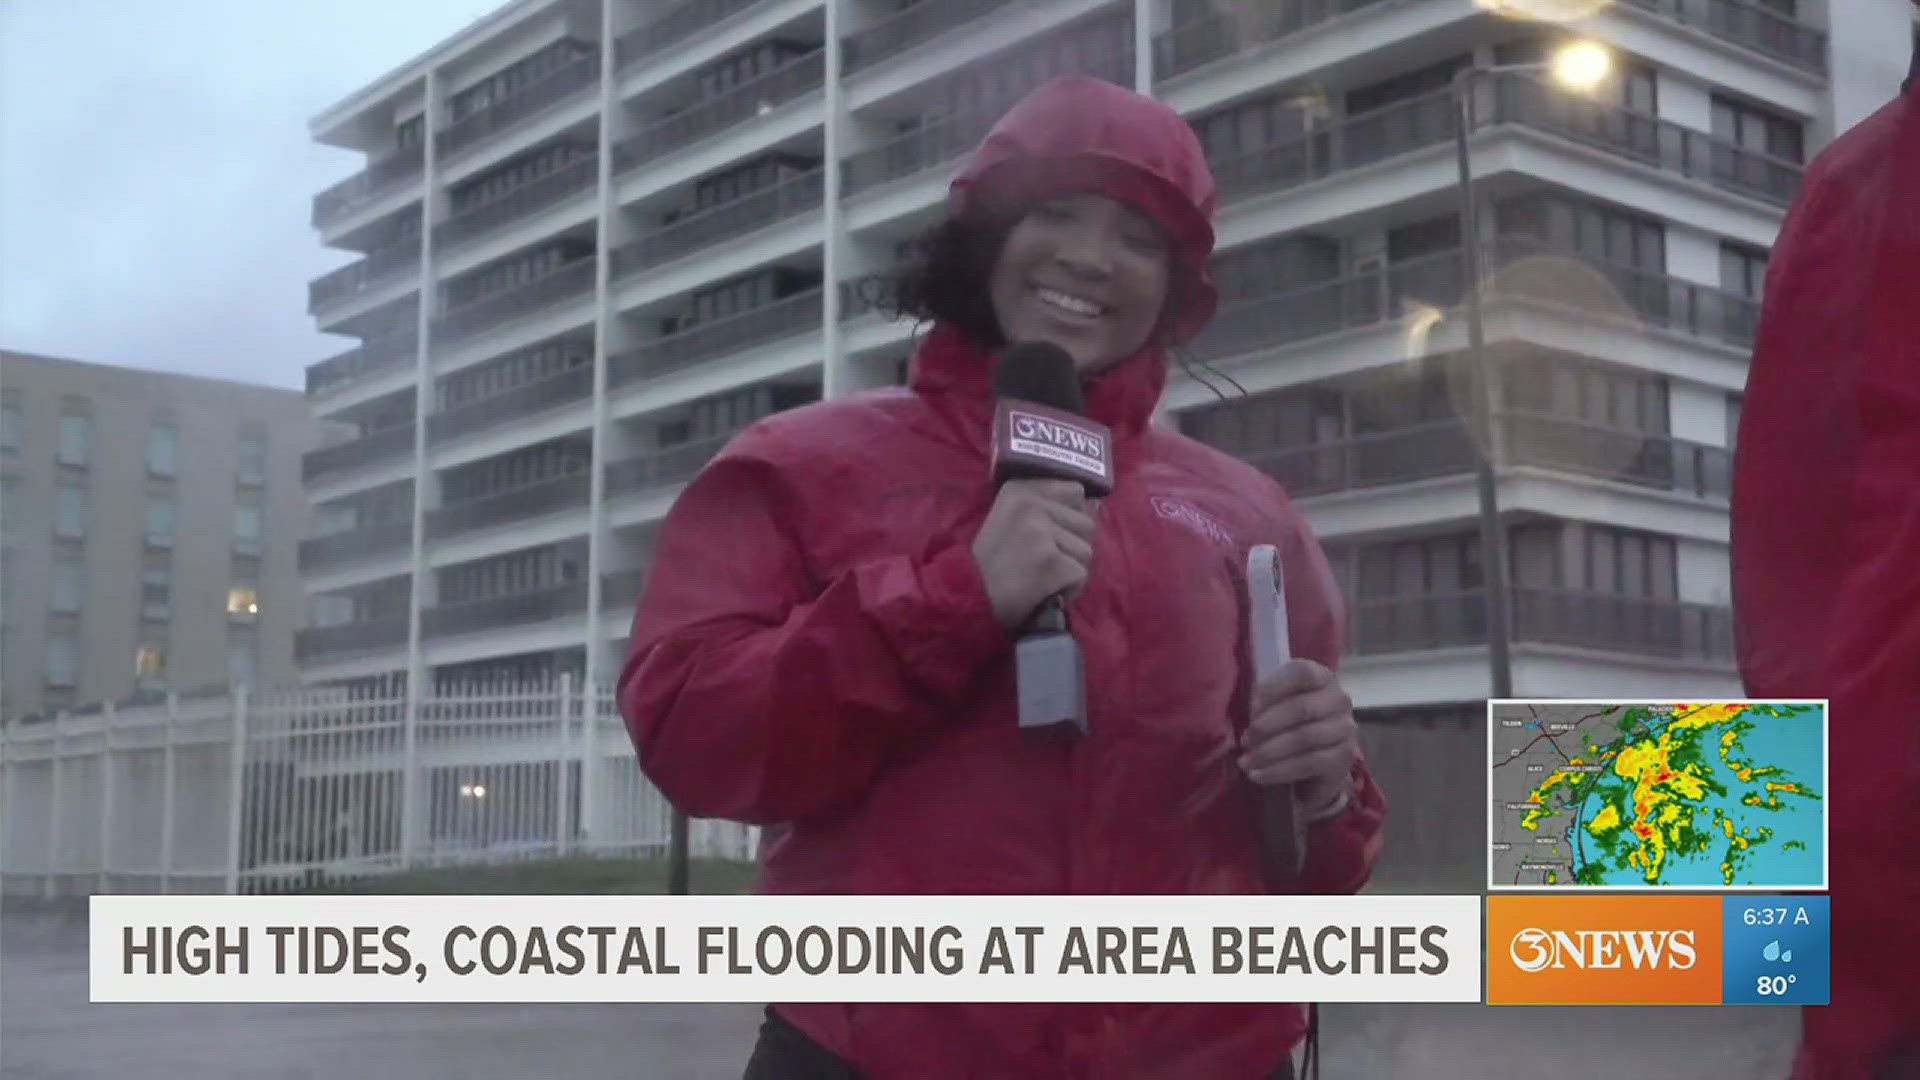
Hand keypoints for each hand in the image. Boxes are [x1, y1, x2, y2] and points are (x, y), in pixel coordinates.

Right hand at [971, 479, 1096, 629]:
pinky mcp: (1051, 559)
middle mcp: (1031, 503)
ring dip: (1070, 569)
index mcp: (1020, 489)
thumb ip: (1051, 507)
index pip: (1074, 491)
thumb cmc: (993, 563)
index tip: (1048, 535)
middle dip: (1071, 547)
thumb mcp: (1012, 521)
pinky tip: (1044, 591)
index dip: (1068, 517)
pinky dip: (1069, 589)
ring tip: (1041, 577)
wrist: (971, 599)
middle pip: (1086, 524)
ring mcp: (1042, 530)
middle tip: (1041, 562)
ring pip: (1086, 551)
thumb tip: (1096, 502)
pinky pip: (1080, 575)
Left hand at [1239, 658, 1357, 810]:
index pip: (1303, 672)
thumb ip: (1264, 701)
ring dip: (1269, 751)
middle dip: (1267, 725)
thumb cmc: (1289, 724)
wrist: (1316, 764)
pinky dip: (1278, 771)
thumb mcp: (1275, 705)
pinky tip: (1258, 775)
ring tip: (1246, 761)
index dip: (1274, 687)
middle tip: (1244, 740)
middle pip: (1303, 708)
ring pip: (1305, 738)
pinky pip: (1308, 764)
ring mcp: (1345, 729)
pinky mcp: (1343, 758)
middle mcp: (1339, 700)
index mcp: (1322, 678)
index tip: (1251, 707)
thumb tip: (1254, 712)